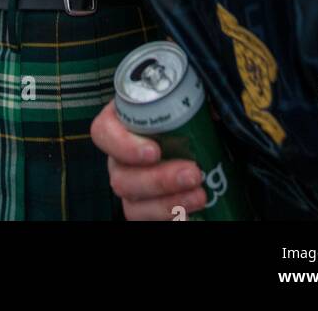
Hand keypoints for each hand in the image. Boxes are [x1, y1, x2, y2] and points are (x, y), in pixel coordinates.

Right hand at [90, 100, 206, 220]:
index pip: (104, 132)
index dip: (123, 144)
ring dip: (168, 203)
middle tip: (193, 173)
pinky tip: (193, 209)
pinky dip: (170, 216)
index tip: (155, 151)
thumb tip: (214, 109)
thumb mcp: (187, 99)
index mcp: (121, 122)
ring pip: (132, 204)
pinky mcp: (144, 207)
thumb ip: (192, 98)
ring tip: (200, 195)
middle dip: (159, 180)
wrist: (197, 144)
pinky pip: (147, 219)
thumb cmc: (184, 116)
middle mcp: (119, 157)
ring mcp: (130, 185)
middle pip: (121, 176)